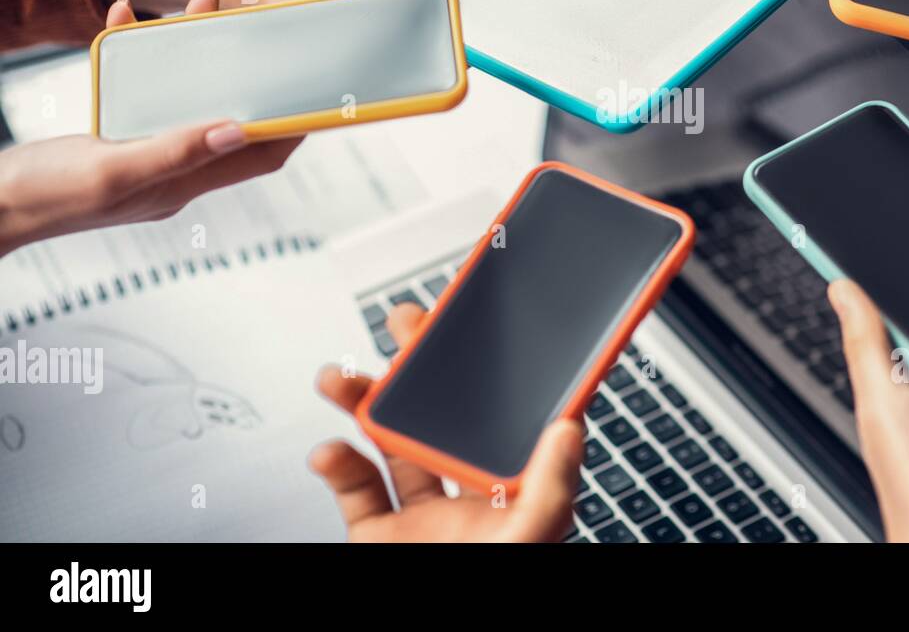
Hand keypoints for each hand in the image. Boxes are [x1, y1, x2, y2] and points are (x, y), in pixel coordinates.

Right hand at [0, 0, 299, 257]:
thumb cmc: (44, 196)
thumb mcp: (113, 172)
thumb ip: (176, 150)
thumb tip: (239, 129)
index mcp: (182, 184)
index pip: (260, 155)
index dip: (292, 125)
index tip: (315, 89)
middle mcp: (172, 167)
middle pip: (229, 115)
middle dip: (247, 73)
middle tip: (253, 23)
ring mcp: (143, 150)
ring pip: (185, 94)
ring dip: (195, 53)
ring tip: (201, 6)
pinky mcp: (113, 134)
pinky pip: (138, 87)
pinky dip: (136, 54)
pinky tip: (124, 20)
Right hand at [313, 303, 584, 542]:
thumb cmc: (492, 597)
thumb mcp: (528, 540)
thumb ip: (550, 487)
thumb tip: (571, 425)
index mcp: (514, 489)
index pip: (506, 410)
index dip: (490, 364)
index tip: (472, 319)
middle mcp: (468, 497)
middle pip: (443, 412)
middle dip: (419, 364)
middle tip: (405, 324)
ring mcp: (420, 516)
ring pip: (388, 440)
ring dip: (363, 400)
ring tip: (342, 376)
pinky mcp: (377, 537)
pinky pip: (352, 489)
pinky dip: (334, 463)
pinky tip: (328, 449)